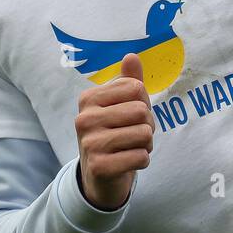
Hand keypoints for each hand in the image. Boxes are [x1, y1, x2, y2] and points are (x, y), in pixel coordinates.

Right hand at [74, 53, 154, 210]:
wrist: (99, 175)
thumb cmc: (114, 133)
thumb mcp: (120, 105)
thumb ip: (128, 81)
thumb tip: (131, 56)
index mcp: (89, 98)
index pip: (136, 88)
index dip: (144, 103)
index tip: (131, 116)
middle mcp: (85, 118)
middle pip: (141, 111)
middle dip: (147, 125)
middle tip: (134, 135)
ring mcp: (90, 143)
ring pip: (144, 134)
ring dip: (146, 144)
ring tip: (131, 148)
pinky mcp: (99, 166)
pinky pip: (141, 157)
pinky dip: (143, 160)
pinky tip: (129, 162)